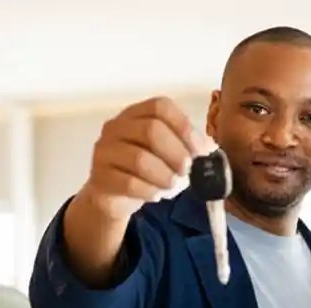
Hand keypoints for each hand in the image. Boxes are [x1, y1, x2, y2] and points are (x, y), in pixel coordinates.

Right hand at [78, 96, 206, 221]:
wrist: (113, 196)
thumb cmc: (145, 170)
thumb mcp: (167, 154)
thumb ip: (188, 147)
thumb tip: (211, 147)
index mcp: (136, 114)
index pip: (161, 107)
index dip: (184, 127)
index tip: (199, 150)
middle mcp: (116, 127)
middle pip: (151, 130)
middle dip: (176, 153)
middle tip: (187, 171)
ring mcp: (104, 151)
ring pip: (139, 159)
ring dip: (164, 176)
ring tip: (172, 185)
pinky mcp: (99, 177)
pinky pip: (128, 183)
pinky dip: (149, 191)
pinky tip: (155, 194)